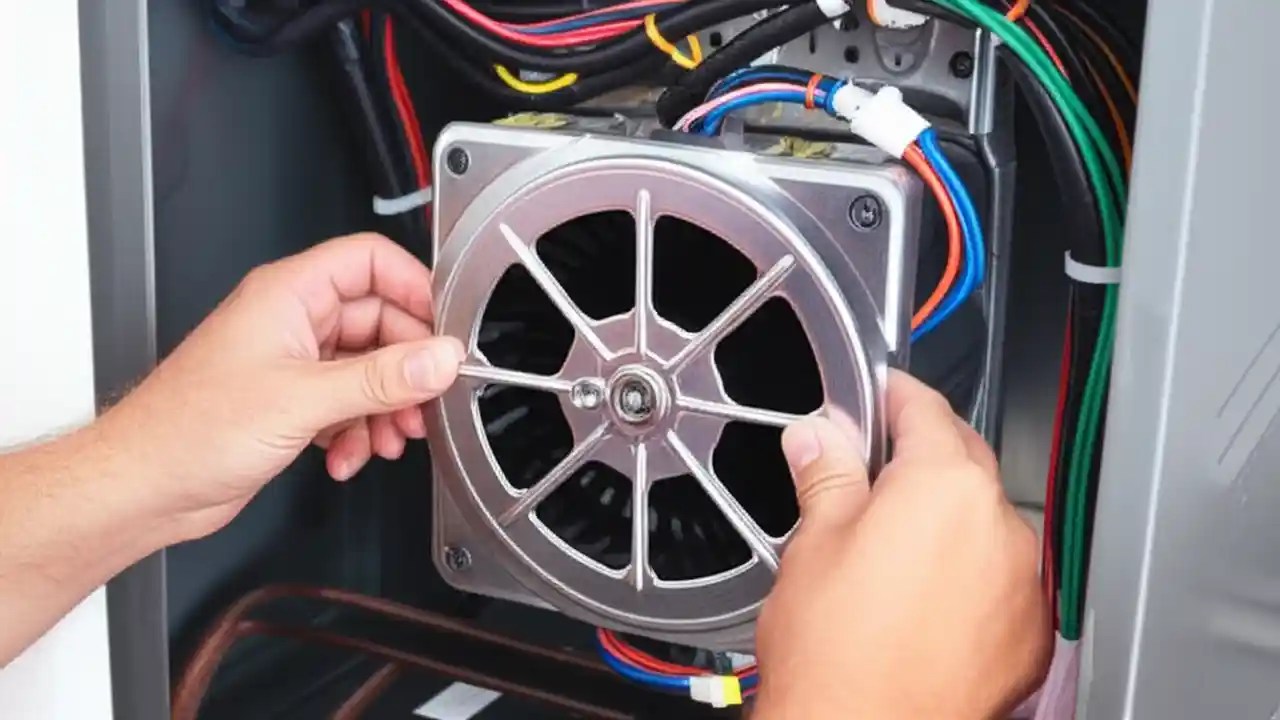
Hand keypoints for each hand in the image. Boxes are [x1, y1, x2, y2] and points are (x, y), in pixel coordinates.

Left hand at [98, 233, 463, 539]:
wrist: (146, 484)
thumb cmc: (188, 429)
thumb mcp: (303, 399)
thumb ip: (382, 379)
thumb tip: (439, 358)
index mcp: (289, 294)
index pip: (371, 262)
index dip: (415, 289)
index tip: (442, 331)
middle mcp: (292, 321)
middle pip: (380, 322)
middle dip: (407, 367)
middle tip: (424, 399)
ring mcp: (292, 362)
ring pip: (368, 369)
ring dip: (386, 407)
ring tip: (388, 437)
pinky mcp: (291, 401)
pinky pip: (348, 403)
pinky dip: (357, 431)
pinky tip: (347, 456)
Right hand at [754, 370, 1050, 719]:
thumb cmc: (837, 656)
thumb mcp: (814, 543)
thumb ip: (827, 473)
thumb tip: (821, 434)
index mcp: (943, 486)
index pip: (925, 409)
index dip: (891, 395)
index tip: (875, 396)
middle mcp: (998, 525)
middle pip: (961, 459)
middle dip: (918, 454)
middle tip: (867, 468)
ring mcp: (1021, 582)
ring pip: (983, 520)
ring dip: (946, 517)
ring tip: (889, 548)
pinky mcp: (1028, 632)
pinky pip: (1001, 577)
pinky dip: (970, 571)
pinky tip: (922, 595)